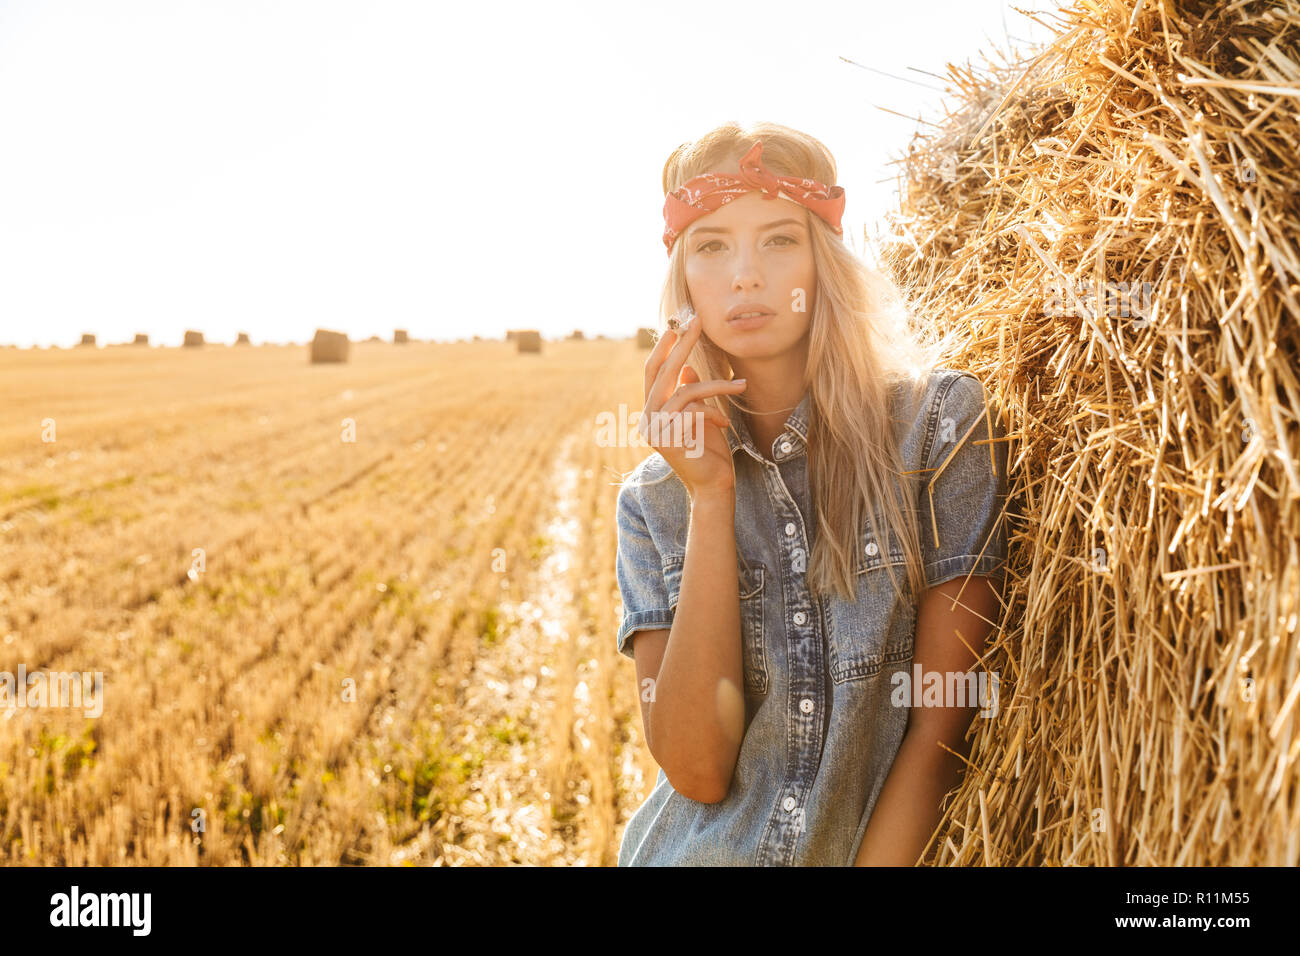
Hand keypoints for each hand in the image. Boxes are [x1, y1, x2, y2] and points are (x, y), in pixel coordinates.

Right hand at [641, 311, 746, 498]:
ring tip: (741, 385)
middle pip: (661, 372)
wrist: (712, 485)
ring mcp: (654, 429)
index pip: (653, 372)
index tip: (678, 325)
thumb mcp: (701, 416)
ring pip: (685, 391)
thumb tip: (686, 367)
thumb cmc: (709, 451)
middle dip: (682, 344)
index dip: (664, 347)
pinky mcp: (667, 438)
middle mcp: (647, 419)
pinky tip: (725, 424)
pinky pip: (693, 409)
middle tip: (697, 321)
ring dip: (717, 386)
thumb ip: (689, 392)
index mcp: (652, 412)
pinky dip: (713, 411)